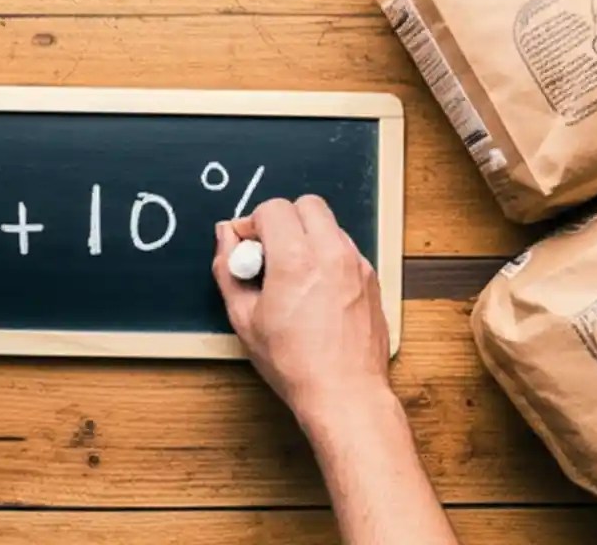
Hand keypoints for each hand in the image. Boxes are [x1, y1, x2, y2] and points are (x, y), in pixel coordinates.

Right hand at [212, 195, 391, 424]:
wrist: (344, 393)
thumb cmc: (296, 364)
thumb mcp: (244, 318)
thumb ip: (228, 269)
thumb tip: (225, 238)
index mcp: (296, 260)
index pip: (273, 208)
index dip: (252, 222)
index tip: (246, 244)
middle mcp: (331, 254)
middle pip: (307, 204)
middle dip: (283, 219)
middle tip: (269, 250)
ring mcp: (357, 264)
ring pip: (329, 224)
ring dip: (307, 235)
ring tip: (292, 272)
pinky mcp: (371, 278)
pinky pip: (345, 248)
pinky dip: (327, 255)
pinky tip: (314, 287)